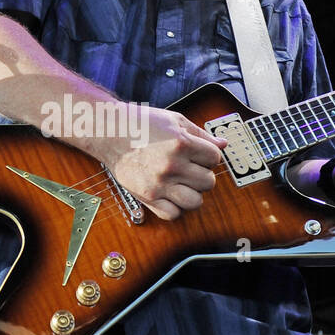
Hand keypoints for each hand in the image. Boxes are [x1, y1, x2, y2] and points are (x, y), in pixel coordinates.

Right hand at [90, 105, 224, 220]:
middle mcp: (172, 165)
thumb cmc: (143, 124)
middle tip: (190, 168)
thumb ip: (201, 134)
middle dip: (203, 175)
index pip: (215, 158)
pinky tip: (171, 195)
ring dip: (193, 194)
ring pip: (195, 202)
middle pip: (209, 182)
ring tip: (183, 184)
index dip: (209, 156)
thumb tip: (223, 145)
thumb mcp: (175, 121)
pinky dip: (175, 208)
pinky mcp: (147, 196)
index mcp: (181, 143)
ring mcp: (159, 183)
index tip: (198, 155)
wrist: (111, 133)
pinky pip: (173, 214)